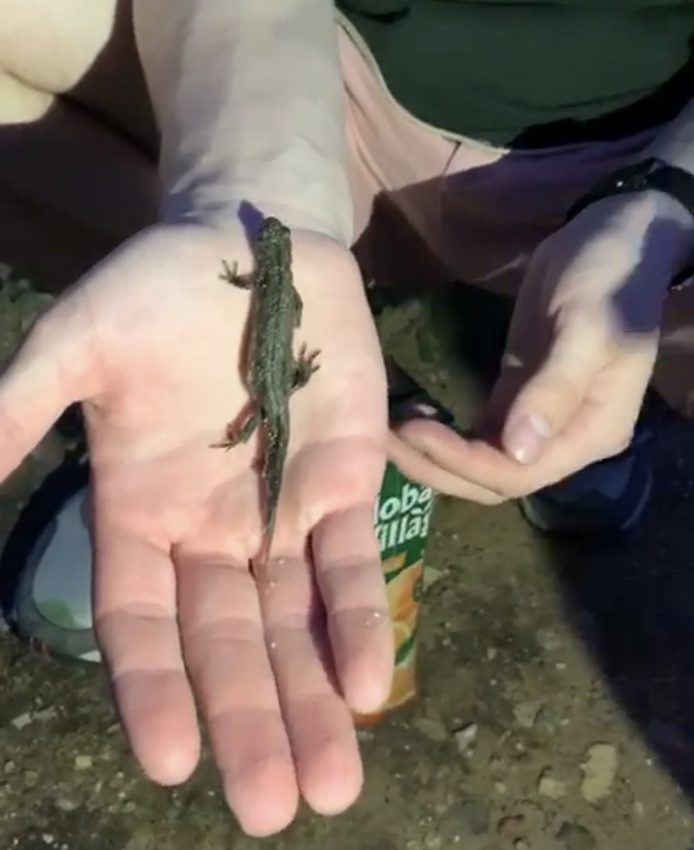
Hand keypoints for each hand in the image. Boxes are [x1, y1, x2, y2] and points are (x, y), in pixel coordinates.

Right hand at [0, 222, 392, 835]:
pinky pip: (350, 561)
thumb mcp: (75, 345)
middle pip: (227, 642)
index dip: (152, 687)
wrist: (255, 242)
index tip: (166, 762)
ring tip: (329, 788)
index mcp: (139, 508)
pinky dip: (358, 618)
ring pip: (295, 622)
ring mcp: (283, 510)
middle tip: (268, 812)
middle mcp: (210, 527)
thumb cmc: (158, 290)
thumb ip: (17, 411)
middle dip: (247, 721)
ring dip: (312, 700)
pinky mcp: (348, 480)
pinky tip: (368, 686)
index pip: (142, 619)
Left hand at [389, 192, 693, 502]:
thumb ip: (554, 390)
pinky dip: (446, 430)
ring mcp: (540, 417)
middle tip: (384, 437)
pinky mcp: (519, 391)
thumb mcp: (586, 330)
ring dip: (436, 452)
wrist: (614, 239)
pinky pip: (480, 428)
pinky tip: (413, 413)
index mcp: (592, 434)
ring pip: (482, 458)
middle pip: (495, 477)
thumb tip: (519, 449)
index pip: (519, 474)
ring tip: (389, 429)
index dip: (464, 462)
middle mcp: (566, 439)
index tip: (414, 430)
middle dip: (439, 464)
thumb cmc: (608, 281)